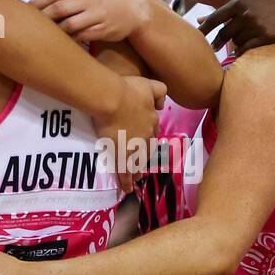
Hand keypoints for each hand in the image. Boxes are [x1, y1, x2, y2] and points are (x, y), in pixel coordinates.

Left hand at [32, 0, 151, 43]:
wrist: (132, 9)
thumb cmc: (102, 1)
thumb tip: (36, 0)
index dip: (36, 2)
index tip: (24, 11)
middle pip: (58, 9)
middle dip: (42, 19)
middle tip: (31, 28)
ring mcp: (96, 14)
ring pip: (69, 25)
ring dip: (55, 32)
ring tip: (45, 37)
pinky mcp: (103, 29)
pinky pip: (82, 36)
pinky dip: (70, 41)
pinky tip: (62, 44)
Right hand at [96, 76, 166, 193]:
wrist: (113, 100)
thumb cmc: (128, 90)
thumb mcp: (148, 84)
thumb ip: (159, 91)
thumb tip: (161, 104)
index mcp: (151, 120)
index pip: (152, 132)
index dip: (149, 138)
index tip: (147, 142)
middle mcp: (145, 136)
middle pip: (147, 150)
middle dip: (146, 157)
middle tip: (144, 164)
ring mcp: (134, 148)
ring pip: (139, 163)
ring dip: (138, 171)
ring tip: (137, 178)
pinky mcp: (122, 155)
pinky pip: (125, 173)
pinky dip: (127, 182)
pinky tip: (127, 190)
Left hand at [196, 0, 274, 54]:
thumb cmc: (274, 1)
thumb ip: (227, 9)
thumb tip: (200, 20)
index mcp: (240, 1)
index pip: (215, 18)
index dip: (204, 30)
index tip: (196, 38)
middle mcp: (246, 13)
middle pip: (224, 33)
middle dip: (217, 42)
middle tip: (213, 48)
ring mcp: (256, 25)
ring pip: (237, 41)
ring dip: (236, 43)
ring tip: (242, 41)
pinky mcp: (266, 37)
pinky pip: (247, 49)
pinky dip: (242, 51)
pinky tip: (243, 51)